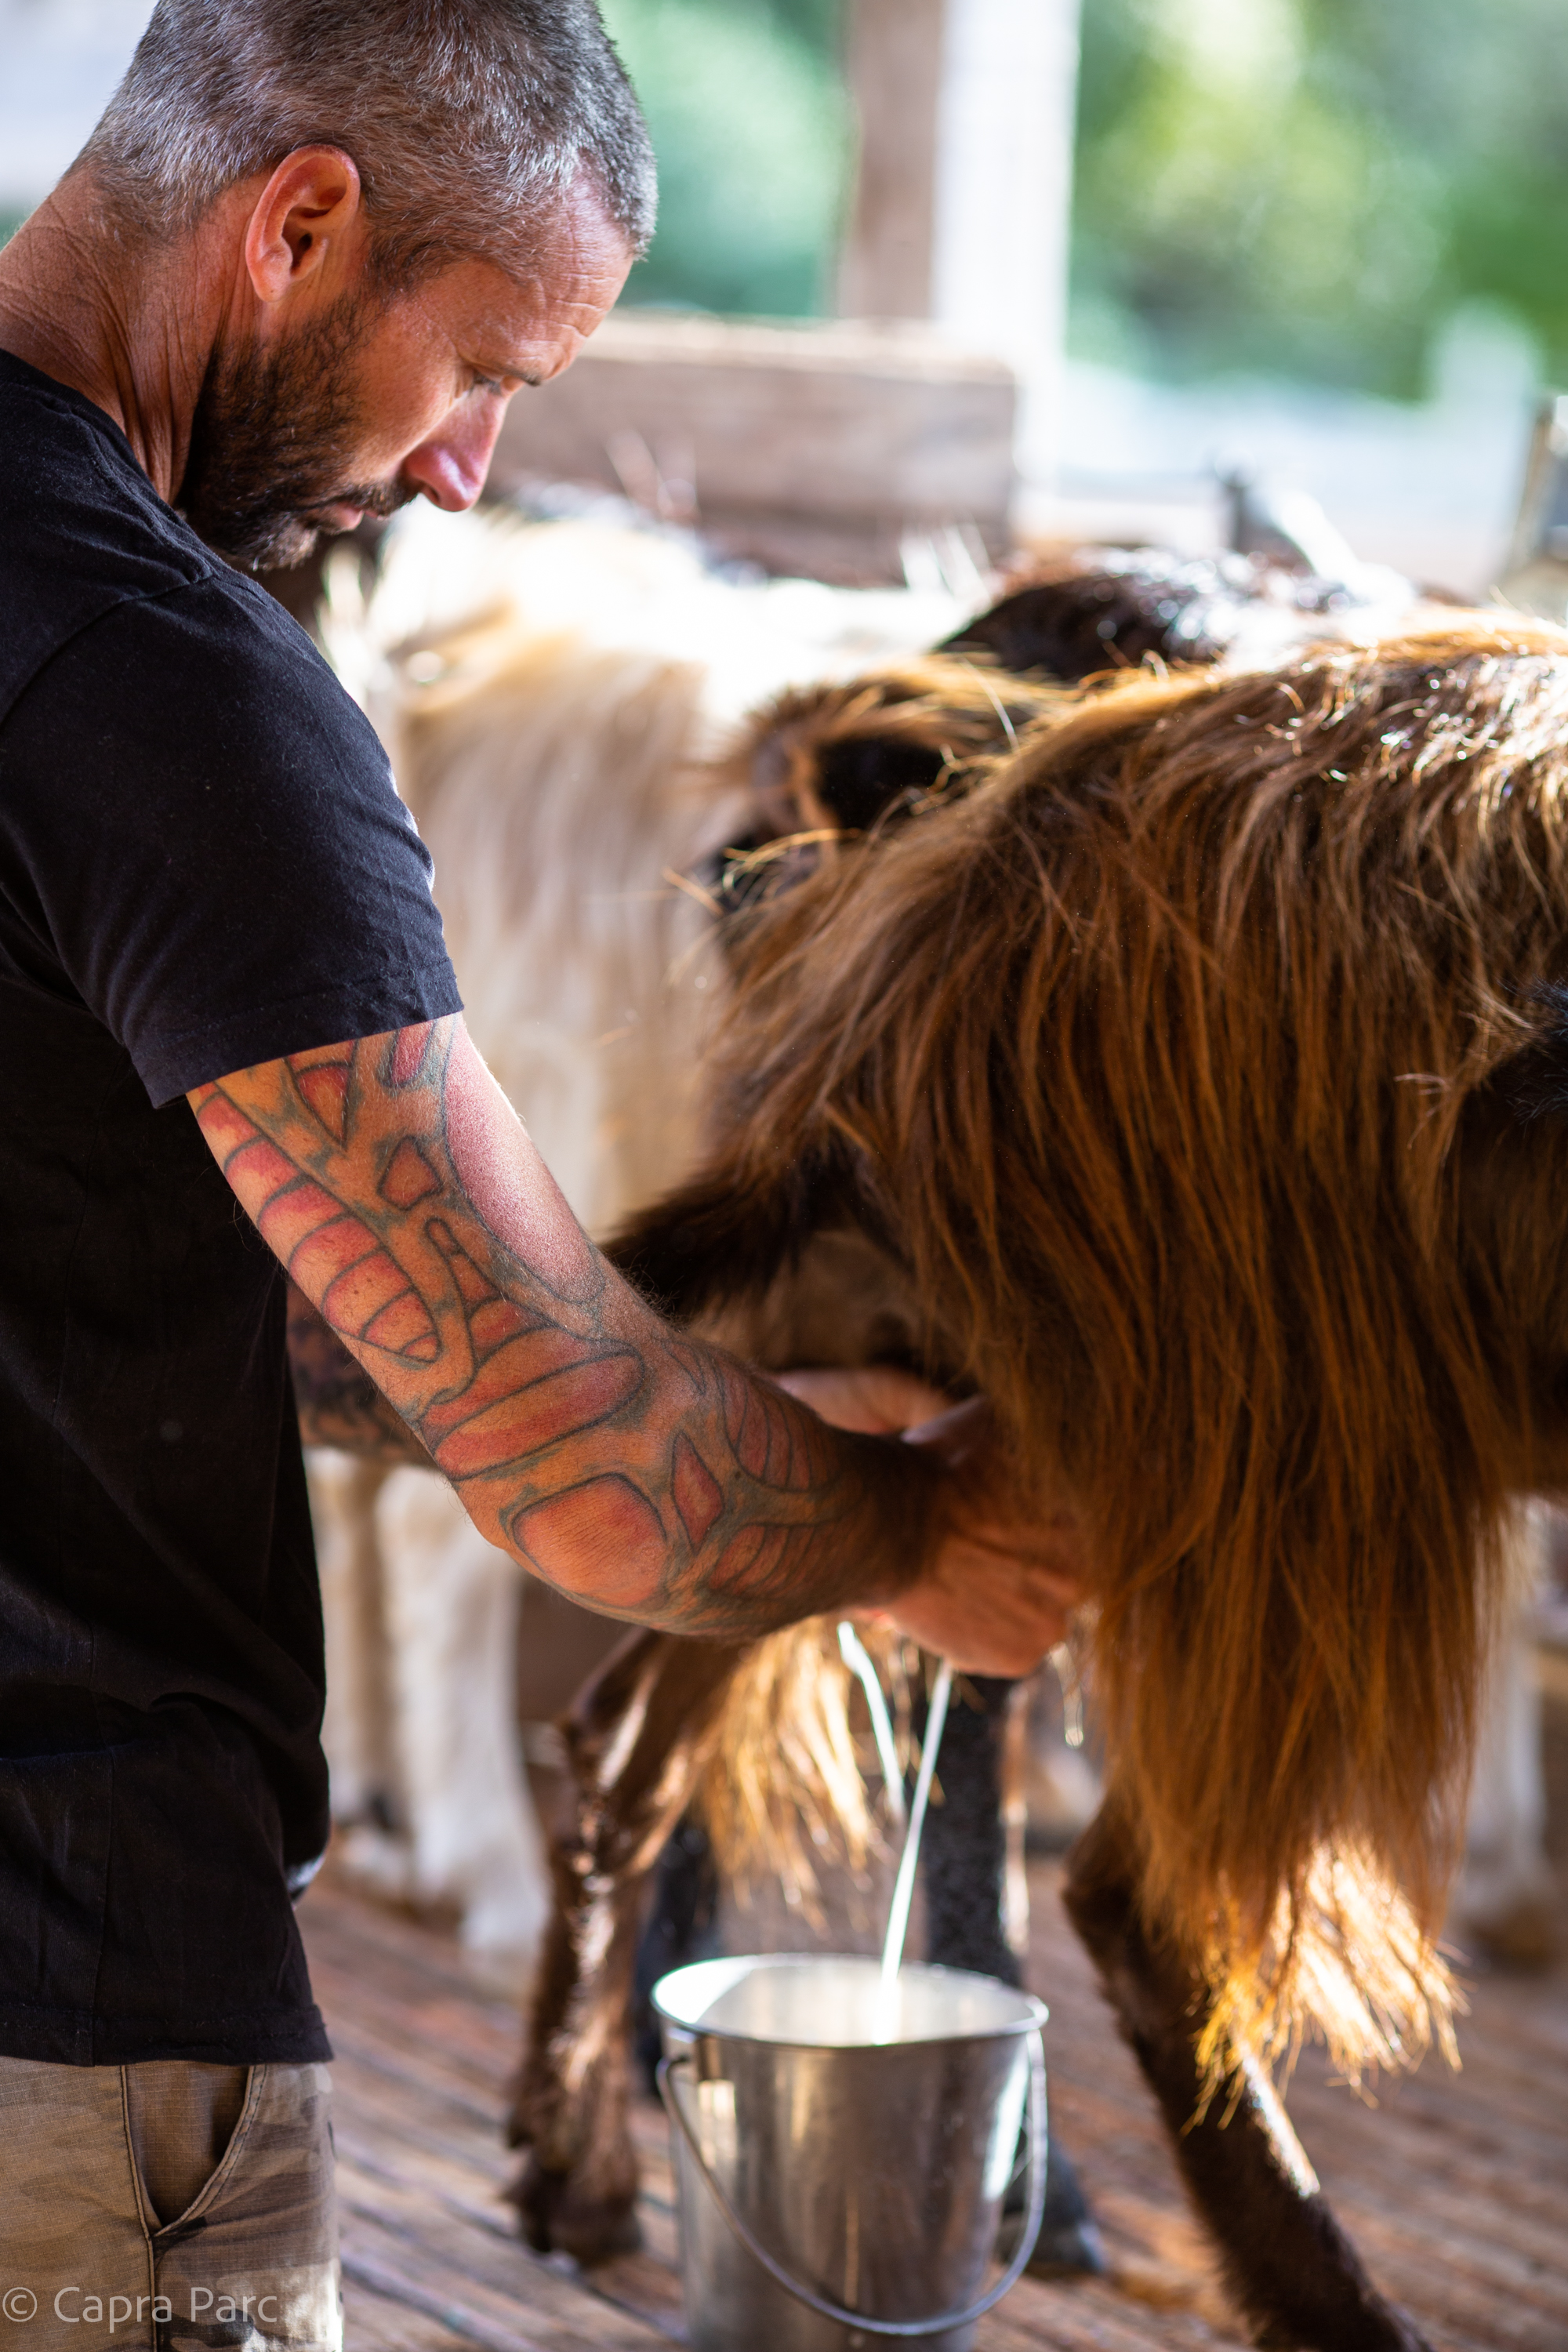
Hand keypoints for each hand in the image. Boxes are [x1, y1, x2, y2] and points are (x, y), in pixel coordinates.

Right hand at [775, 1372, 1084, 1675]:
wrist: (886, 1522)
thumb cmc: (938, 1464)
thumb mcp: (994, 1423)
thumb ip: (1036, 1431)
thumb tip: (1057, 1413)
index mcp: (1087, 1520)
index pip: (1079, 1532)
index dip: (1037, 1525)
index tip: (1002, 1518)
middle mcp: (1085, 1576)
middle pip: (1059, 1576)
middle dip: (1026, 1565)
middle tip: (979, 1547)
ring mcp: (1053, 1621)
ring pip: (1035, 1615)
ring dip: (1006, 1602)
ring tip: (959, 1574)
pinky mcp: (1018, 1658)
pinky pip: (1007, 1649)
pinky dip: (981, 1635)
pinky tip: (950, 1604)